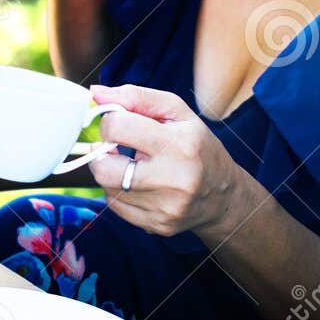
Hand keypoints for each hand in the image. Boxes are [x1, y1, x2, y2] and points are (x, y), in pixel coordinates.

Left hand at [85, 84, 250, 237]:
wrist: (223, 197)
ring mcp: (164, 207)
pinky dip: (118, 191)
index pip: (118, 128)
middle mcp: (173, 179)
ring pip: (106, 187)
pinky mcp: (157, 225)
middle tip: (115, 147)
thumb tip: (96, 94)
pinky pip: (115, 206)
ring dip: (110, 171)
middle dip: (101, 153)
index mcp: (180, 144)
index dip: (110, 121)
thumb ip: (136, 97)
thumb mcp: (177, 112)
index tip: (119, 122)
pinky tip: (137, 184)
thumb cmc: (197, 147)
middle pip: (104, 168)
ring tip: (131, 164)